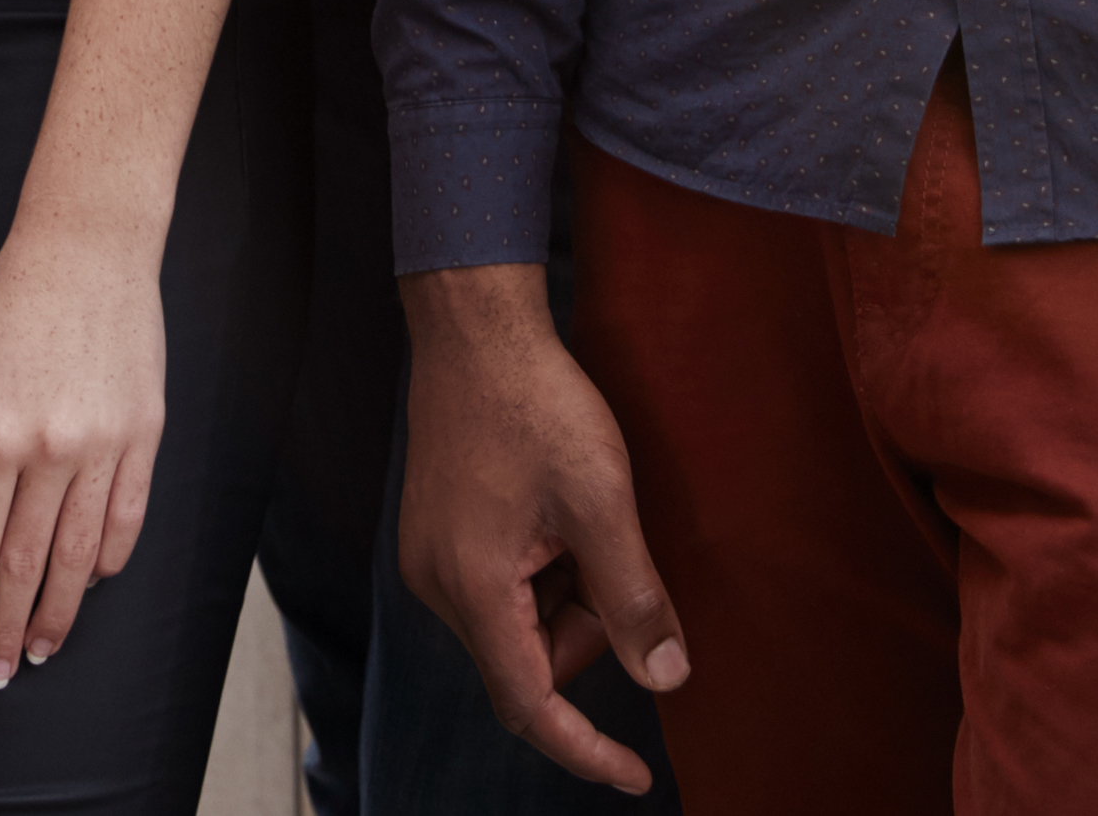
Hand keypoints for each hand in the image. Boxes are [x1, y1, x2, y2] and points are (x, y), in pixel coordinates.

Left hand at [0, 212, 163, 687]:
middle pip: (28, 566)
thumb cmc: (13, 302)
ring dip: (61, 612)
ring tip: (44, 649)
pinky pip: (128, 517)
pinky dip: (109, 561)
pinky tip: (91, 586)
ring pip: (81, 556)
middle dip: (8, 627)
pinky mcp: (146, 434)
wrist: (90, 246)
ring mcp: (106, 445)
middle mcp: (52, 450)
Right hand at [395, 265, 687, 793]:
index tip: (635, 774)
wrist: (475, 326)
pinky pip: (501, 587)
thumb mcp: (603, 502)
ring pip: (518, 622)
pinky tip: (559, 509)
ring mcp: (431, 557)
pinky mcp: (438, 532)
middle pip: (528, 660)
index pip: (529, 706)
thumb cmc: (536, 403)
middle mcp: (438, 585)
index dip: (585, 749)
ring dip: (568, 595)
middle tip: (621, 560)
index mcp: (473, 588)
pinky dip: (545, 570)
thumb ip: (633, 598)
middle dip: (587, 631)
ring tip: (585, 515)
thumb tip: (666, 679)